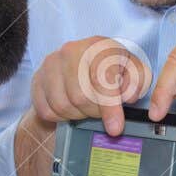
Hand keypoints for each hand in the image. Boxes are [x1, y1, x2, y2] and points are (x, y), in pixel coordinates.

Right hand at [30, 36, 152, 136]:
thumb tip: (128, 96)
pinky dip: (62, 116)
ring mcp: (50, 64)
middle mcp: (71, 51)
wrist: (82, 60)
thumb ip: (138, 81)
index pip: (102, 80)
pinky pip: (47, 110)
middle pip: (81, 97)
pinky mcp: (37, 79)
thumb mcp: (132, 69)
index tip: (115, 128)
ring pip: (63, 105)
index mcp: (98, 47)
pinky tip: (72, 108)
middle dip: (95, 112)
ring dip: (79, 114)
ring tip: (88, 108)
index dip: (110, 108)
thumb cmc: (110, 66)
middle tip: (103, 112)